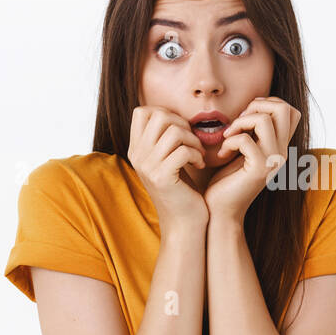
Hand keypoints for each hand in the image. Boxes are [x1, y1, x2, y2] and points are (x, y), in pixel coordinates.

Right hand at [126, 105, 209, 230]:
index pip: (142, 111)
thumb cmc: (181, 188)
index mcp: (135, 150)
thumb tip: (172, 112)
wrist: (184, 223)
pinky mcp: (162, 178)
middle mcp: (137, 156)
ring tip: (198, 154)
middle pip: (159, 116)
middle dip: (183, 124)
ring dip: (193, 140)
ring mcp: (147, 167)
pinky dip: (197, 154)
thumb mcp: (167, 159)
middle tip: (192, 142)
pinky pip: (183, 150)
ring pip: (174, 131)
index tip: (180, 130)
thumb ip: (164, 137)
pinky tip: (199, 165)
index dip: (165, 113)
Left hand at [201, 97, 300, 222]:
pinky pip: (245, 140)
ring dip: (239, 123)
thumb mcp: (242, 151)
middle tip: (237, 123)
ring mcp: (273, 161)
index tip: (245, 117)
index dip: (267, 104)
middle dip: (255, 107)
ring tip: (227, 138)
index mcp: (280, 146)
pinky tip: (221, 155)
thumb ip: (251, 132)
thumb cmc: (225, 181)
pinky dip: (229, 142)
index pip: (290, 111)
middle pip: (283, 108)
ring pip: (264, 119)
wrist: (220, 211)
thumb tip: (251, 106)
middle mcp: (282, 152)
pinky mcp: (259, 169)